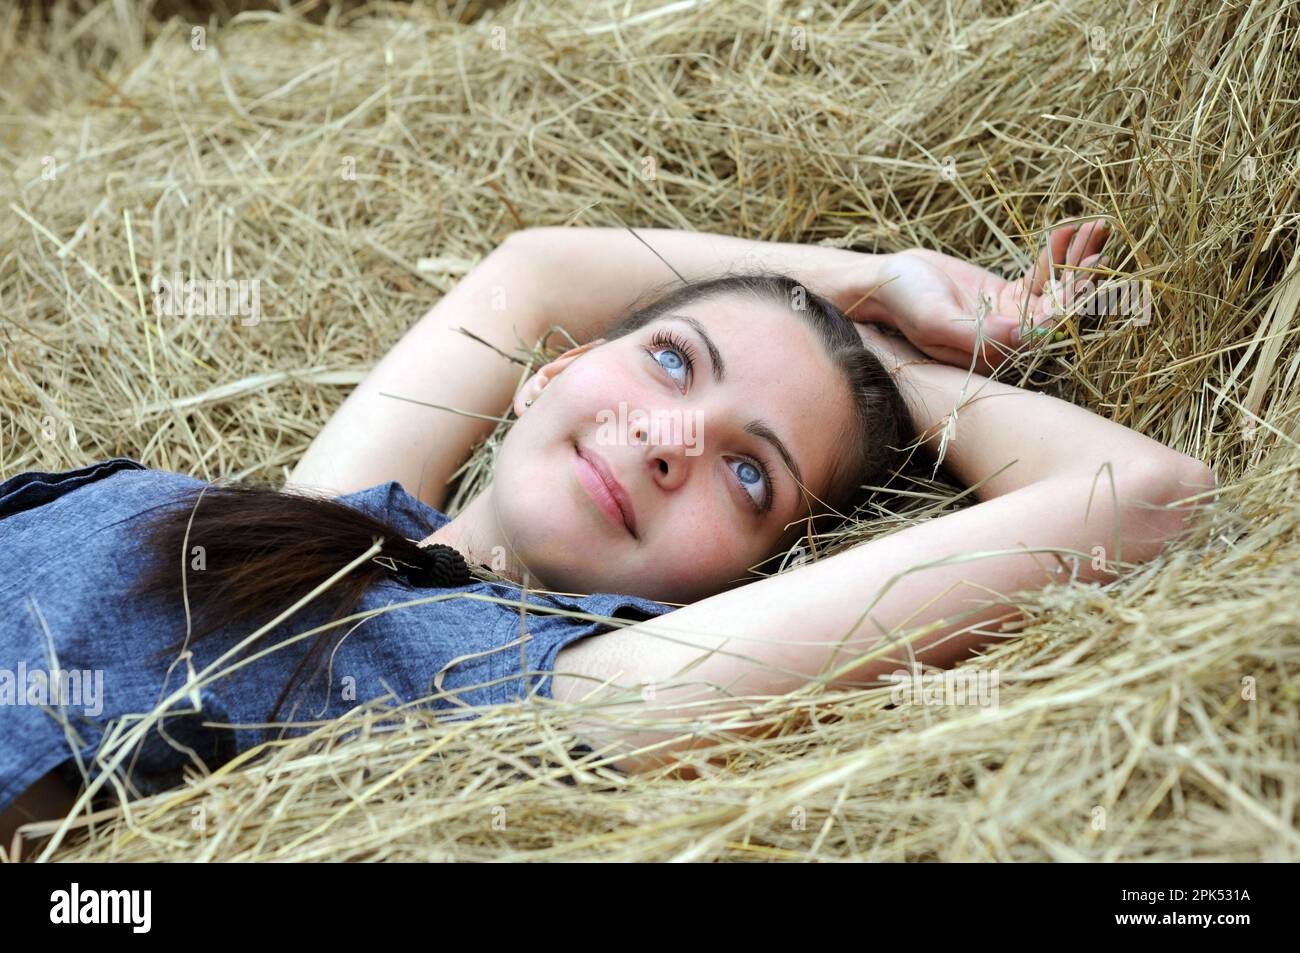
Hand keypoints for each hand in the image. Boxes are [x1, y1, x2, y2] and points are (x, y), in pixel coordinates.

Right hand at [842, 220, 1112, 374]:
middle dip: (1080, 275)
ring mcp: (1009, 317)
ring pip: (1054, 290)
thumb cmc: (903, 303)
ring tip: (1096, 228)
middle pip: (1057, 309)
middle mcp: (1007, 340)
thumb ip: (978, 334)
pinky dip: (1055, 254)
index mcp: (993, 353)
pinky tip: (1069, 230)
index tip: (1086, 274)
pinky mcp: (1007, 296)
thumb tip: (1028, 334)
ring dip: (1075, 260)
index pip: (1041, 331)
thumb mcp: (935, 319)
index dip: (1068, 304)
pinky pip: (1041, 276)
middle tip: (1100, 242)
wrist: (882, 282)